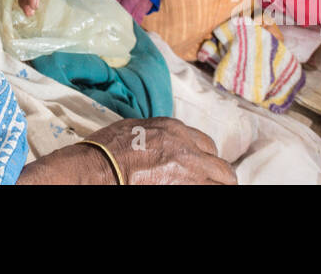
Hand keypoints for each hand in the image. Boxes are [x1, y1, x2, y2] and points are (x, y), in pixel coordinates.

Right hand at [86, 117, 236, 184]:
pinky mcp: (186, 189)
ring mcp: (190, 174)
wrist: (97, 169)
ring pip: (224, 183)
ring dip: (215, 186)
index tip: (199, 170)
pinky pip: (209, 192)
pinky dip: (204, 190)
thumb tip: (165, 145)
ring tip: (204, 188)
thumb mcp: (136, 128)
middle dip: (218, 179)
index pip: (207, 146)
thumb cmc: (106, 150)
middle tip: (208, 185)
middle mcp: (188, 150)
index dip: (205, 160)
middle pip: (223, 168)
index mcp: (175, 130)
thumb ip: (160, 136)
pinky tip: (194, 191)